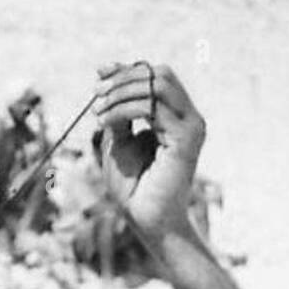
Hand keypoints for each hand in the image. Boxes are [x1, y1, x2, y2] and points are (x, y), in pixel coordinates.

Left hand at [91, 61, 205, 244]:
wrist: (145, 218)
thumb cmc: (133, 186)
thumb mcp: (118, 140)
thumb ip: (118, 110)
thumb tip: (106, 75)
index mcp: (176, 116)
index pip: (157, 76)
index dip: (128, 70)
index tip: (100, 72)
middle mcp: (189, 118)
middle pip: (159, 74)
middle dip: (123, 79)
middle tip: (96, 94)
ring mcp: (191, 127)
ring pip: (157, 86)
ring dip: (121, 93)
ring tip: (98, 112)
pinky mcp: (185, 140)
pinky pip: (152, 108)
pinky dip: (124, 109)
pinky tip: (106, 122)